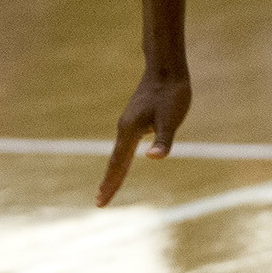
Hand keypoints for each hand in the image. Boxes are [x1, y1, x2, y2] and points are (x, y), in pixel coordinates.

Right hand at [97, 70, 191, 205]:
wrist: (167, 70)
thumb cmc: (171, 94)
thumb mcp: (171, 119)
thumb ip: (164, 140)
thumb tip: (153, 158)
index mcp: (130, 132)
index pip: (119, 164)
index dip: (112, 183)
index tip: (101, 201)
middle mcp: (125, 129)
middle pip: (115, 162)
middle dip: (108, 182)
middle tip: (99, 202)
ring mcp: (129, 124)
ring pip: (119, 153)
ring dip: (114, 171)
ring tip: (108, 186)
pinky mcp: (136, 119)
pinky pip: (125, 145)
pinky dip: (122, 158)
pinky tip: (124, 160)